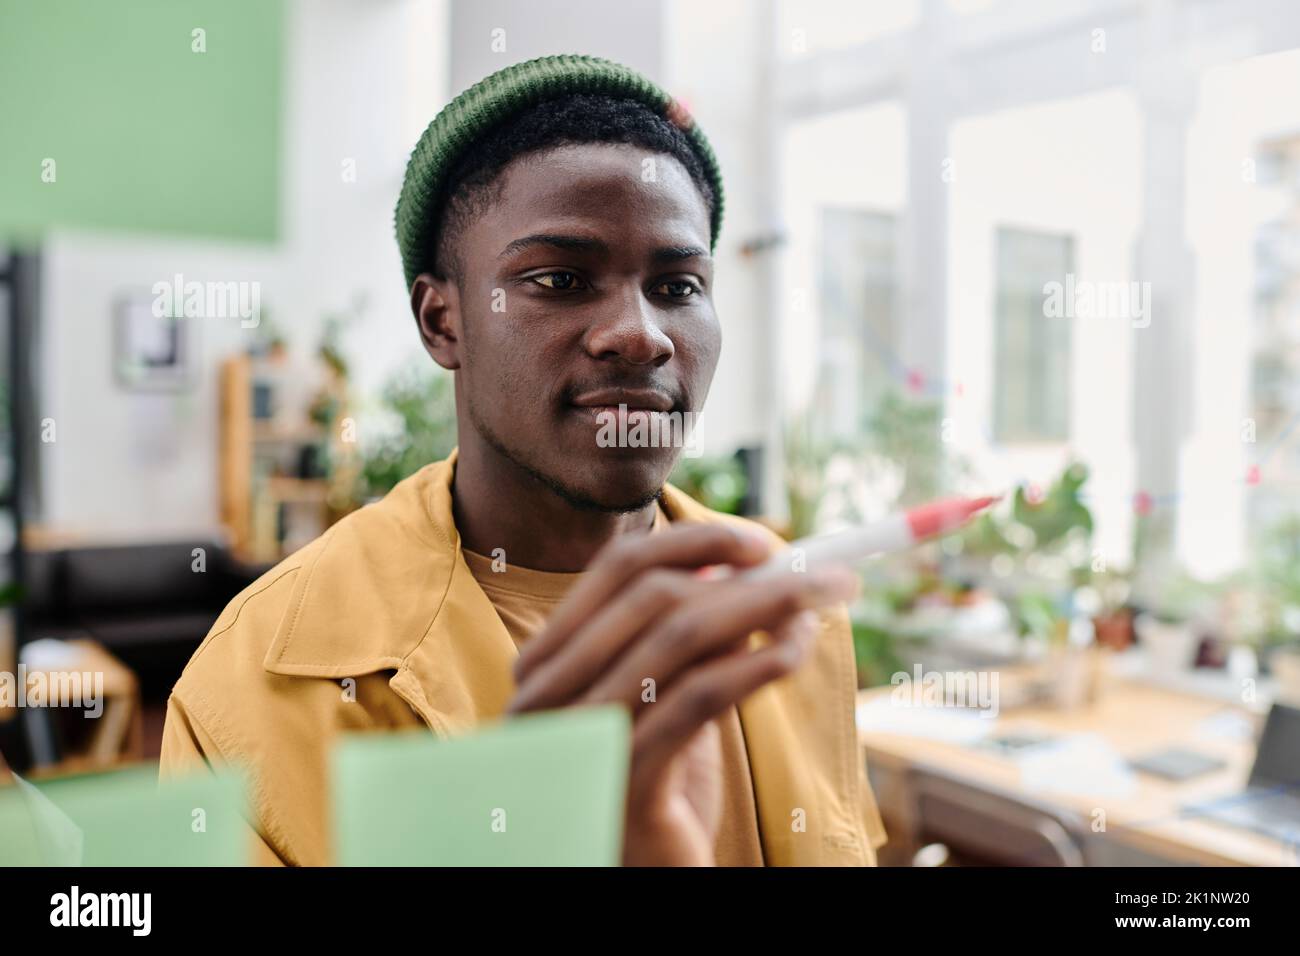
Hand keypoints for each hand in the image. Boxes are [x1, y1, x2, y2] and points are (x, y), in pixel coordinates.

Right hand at [507, 524, 859, 865]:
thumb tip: (743, 568)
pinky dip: (756, 663)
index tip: (763, 542)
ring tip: (823, 606)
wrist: (645, 879)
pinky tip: (796, 651)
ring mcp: (584, 735)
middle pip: (655, 596)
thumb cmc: (656, 785)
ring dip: (767, 609)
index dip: (694, 543)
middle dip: (750, 575)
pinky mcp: (628, 778)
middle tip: (824, 573)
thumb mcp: (663, 698)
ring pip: (681, 637)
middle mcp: (551, 691)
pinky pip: (699, 697)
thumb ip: (685, 639)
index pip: (617, 569)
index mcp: (550, 660)